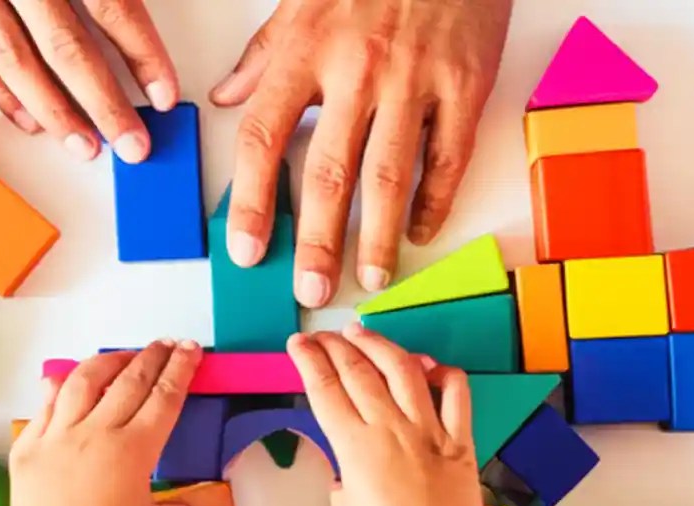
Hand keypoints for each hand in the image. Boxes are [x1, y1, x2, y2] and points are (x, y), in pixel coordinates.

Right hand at [0, 0, 179, 161]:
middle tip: (132, 143)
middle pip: (65, 45)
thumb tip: (131, 14)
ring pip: (13, 59)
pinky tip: (30, 119)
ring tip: (86, 145)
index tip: (164, 92)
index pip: (111, 6)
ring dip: (53, 112)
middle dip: (103, 104)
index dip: (142, 55)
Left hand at [4, 341, 201, 505]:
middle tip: (166, 344)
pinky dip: (60, 385)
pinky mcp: (31, 442)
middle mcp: (98, 430)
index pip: (164, 397)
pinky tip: (67, 380)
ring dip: (108, 361)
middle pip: (130, 380)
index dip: (180, 369)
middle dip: (152, 356)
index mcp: (135, 449)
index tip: (190, 349)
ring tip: (122, 356)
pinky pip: (47, 402)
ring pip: (85, 380)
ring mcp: (60, 433)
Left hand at [214, 0, 512, 305]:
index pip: (266, 138)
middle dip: (318, 240)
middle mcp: (357, 70)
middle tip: (311, 290)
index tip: (246, 248)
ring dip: (379, 235)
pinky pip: (447, 155)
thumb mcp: (301, 0)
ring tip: (371, 278)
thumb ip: (264, 55)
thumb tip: (227, 97)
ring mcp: (414, 80)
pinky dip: (435, 199)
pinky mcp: (466, 84)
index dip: (252, 200)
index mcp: (307, 51)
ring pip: (390, 173)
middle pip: (330, 172)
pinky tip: (421, 231)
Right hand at [287, 323, 482, 505]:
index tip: (297, 342)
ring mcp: (428, 429)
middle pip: (357, 370)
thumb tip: (347, 453)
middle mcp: (390, 428)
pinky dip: (442, 371)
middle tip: (321, 335)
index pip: (324, 388)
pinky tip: (426, 366)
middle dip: (333, 344)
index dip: (307, 359)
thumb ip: (342, 469)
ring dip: (378, 343)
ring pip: (402, 368)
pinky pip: (455, 390)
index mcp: (354, 447)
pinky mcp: (459, 437)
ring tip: (361, 332)